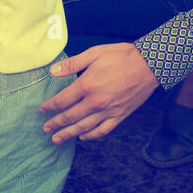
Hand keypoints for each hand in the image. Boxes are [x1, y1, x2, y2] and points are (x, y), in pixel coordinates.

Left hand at [40, 43, 158, 142]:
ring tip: (57, 139)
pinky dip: (91, 136)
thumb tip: (53, 71)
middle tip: (46, 128)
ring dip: (69, 134)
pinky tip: (83, 137)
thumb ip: (73, 64)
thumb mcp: (94, 54)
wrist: (150, 65)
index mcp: (87, 85)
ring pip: (84, 127)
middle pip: (71, 117)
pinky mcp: (120, 115)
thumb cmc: (122, 56)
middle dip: (56, 124)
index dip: (51, 106)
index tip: (43, 110)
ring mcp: (109, 111)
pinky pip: (103, 130)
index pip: (63, 100)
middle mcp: (96, 102)